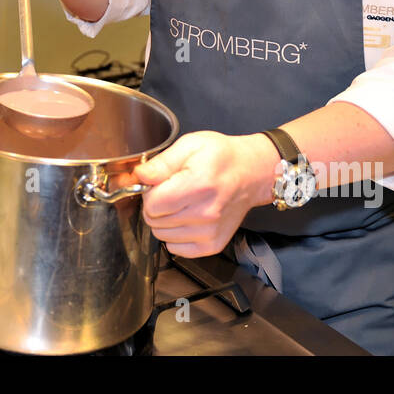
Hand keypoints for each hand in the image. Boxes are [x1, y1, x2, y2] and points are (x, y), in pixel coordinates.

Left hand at [134, 131, 274, 257]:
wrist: (252, 173)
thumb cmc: (223, 157)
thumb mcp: (191, 144)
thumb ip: (163, 162)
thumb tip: (141, 176)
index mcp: (198, 185)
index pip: (153, 204)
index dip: (149, 192)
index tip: (159, 184)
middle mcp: (206, 213)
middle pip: (154, 221)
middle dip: (156, 205)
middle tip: (172, 191)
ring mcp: (210, 232)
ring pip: (162, 235)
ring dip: (165, 221)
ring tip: (182, 203)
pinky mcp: (213, 245)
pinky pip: (175, 248)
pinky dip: (175, 235)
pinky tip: (187, 218)